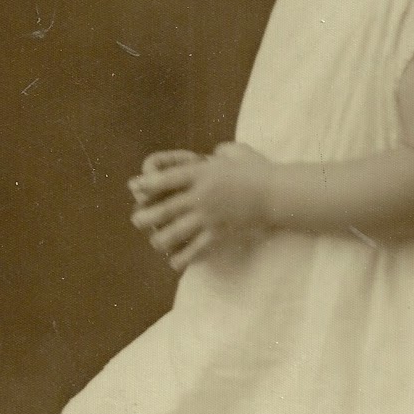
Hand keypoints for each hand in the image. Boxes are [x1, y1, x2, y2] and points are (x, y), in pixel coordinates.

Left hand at [130, 143, 270, 270]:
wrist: (279, 193)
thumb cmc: (259, 169)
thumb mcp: (236, 152)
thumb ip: (219, 153)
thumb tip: (213, 153)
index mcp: (201, 173)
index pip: (164, 179)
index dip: (145, 185)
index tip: (134, 188)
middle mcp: (200, 195)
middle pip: (161, 209)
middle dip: (144, 218)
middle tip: (138, 220)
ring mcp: (208, 217)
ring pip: (172, 234)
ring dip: (160, 240)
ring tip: (157, 242)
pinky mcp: (219, 235)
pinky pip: (194, 251)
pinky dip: (181, 259)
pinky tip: (175, 261)